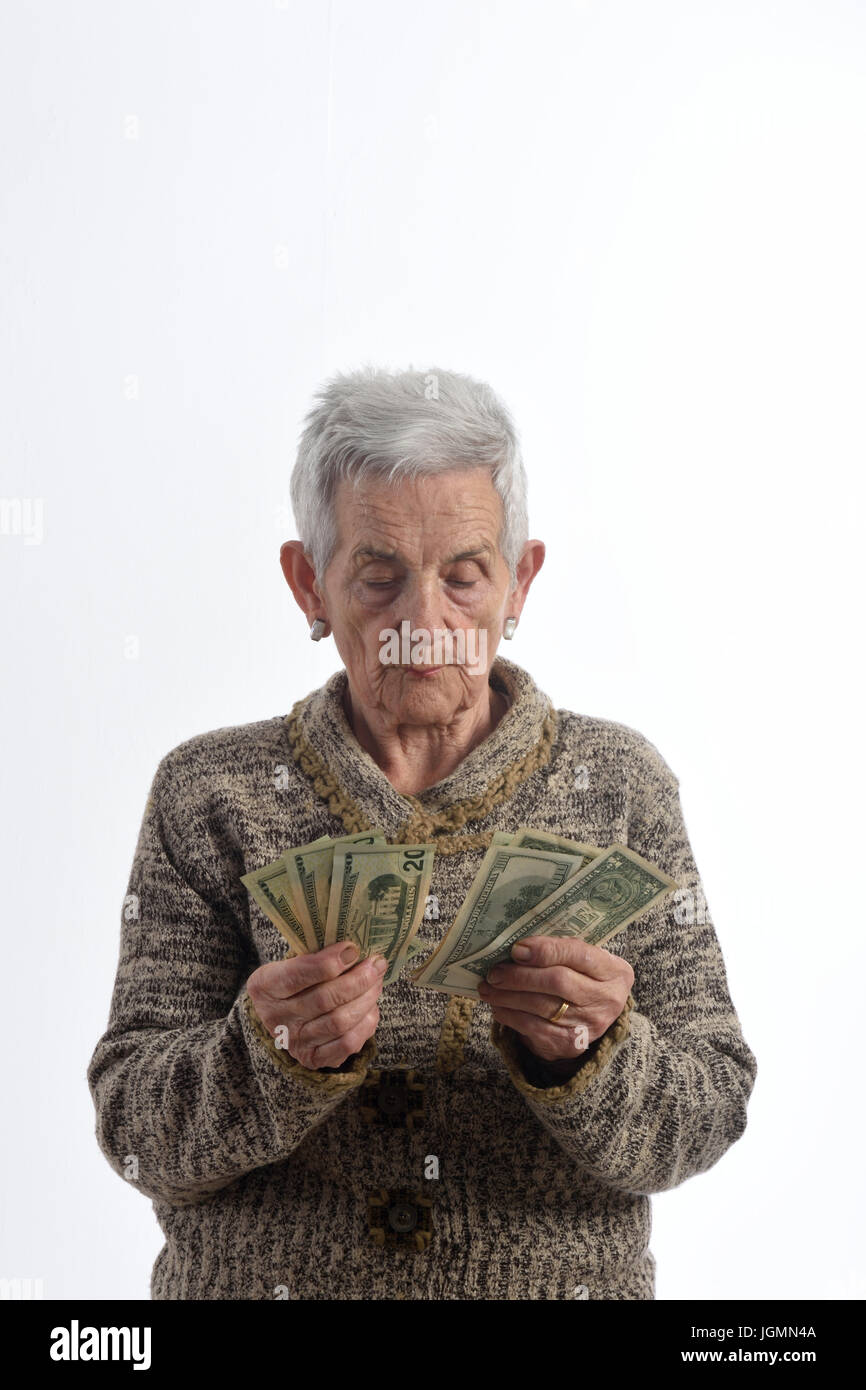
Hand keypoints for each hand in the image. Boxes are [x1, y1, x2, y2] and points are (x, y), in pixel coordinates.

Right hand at [246, 941, 387, 1069]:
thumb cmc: (296, 980)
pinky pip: (347, 1044)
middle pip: (324, 999)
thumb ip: (316, 954)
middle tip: (376, 964)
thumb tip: (355, 948)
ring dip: (366, 999)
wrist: (283, 1015)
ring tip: (377, 982)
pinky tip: (371, 1008)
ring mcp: (294, 1042)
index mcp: (264, 986)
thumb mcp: (292, 961)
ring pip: (339, 1022)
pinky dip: (366, 1024)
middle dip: (358, 979)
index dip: (328, 963)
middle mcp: (275, 1017)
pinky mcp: (312, 1058)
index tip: (353, 949)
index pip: (297, 975)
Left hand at [477, 936, 633, 1064]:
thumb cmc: (583, 976)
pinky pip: (537, 1030)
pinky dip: (512, 1017)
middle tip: (494, 973)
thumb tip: (518, 949)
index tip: (516, 950)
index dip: (545, 951)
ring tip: (489, 989)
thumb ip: (558, 949)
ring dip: (510, 997)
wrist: (595, 1014)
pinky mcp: (573, 1045)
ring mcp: (591, 1025)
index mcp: (614, 971)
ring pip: (543, 1008)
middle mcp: (608, 999)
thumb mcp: (581, 958)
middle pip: (558, 982)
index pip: (579, 955)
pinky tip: (499, 1008)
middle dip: (521, 976)